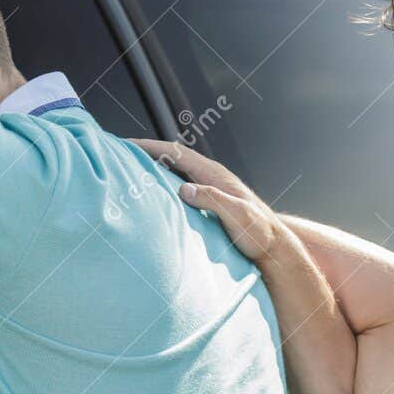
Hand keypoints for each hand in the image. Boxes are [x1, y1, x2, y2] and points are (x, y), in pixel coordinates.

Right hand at [129, 138, 285, 263]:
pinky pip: (180, 188)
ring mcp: (210, 190)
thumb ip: (212, 199)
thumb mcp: (237, 215)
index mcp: (215, 175)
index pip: (177, 153)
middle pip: (173, 159)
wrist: (273, 249)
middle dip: (147, 153)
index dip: (151, 146)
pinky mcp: (209, 203)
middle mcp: (211, 178)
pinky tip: (152, 196)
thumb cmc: (259, 234)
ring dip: (153, 169)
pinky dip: (163, 186)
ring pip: (175, 173)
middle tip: (119, 154)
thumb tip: (183, 188)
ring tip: (128, 172)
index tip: (126, 144)